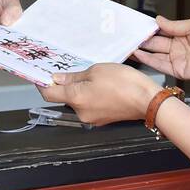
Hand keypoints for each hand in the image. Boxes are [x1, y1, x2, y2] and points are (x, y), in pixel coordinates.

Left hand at [37, 63, 161, 125]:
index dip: (43, 84)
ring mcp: (91, 118)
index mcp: (76, 98)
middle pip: (65, 98)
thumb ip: (75, 76)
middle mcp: (80, 112)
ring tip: (96, 77)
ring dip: (81, 90)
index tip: (41, 76)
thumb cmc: (124, 83)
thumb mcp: (97, 70)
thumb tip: (58, 79)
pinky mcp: (102, 119)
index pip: (49, 94)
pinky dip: (92, 97)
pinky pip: (90, 106)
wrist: (147, 100)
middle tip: (75, 69)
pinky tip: (104, 87)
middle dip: (67, 85)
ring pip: (79, 102)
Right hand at [133, 15, 189, 82]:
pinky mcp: (179, 70)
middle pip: (157, 42)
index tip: (137, 25)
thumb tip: (159, 20)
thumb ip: (175, 25)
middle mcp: (180, 46)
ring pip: (156, 54)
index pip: (164, 30)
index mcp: (185, 33)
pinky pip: (160, 65)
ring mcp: (179, 59)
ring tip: (128, 46)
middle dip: (143, 39)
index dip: (151, 28)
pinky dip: (148, 61)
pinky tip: (139, 55)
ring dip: (142, 51)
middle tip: (128, 36)